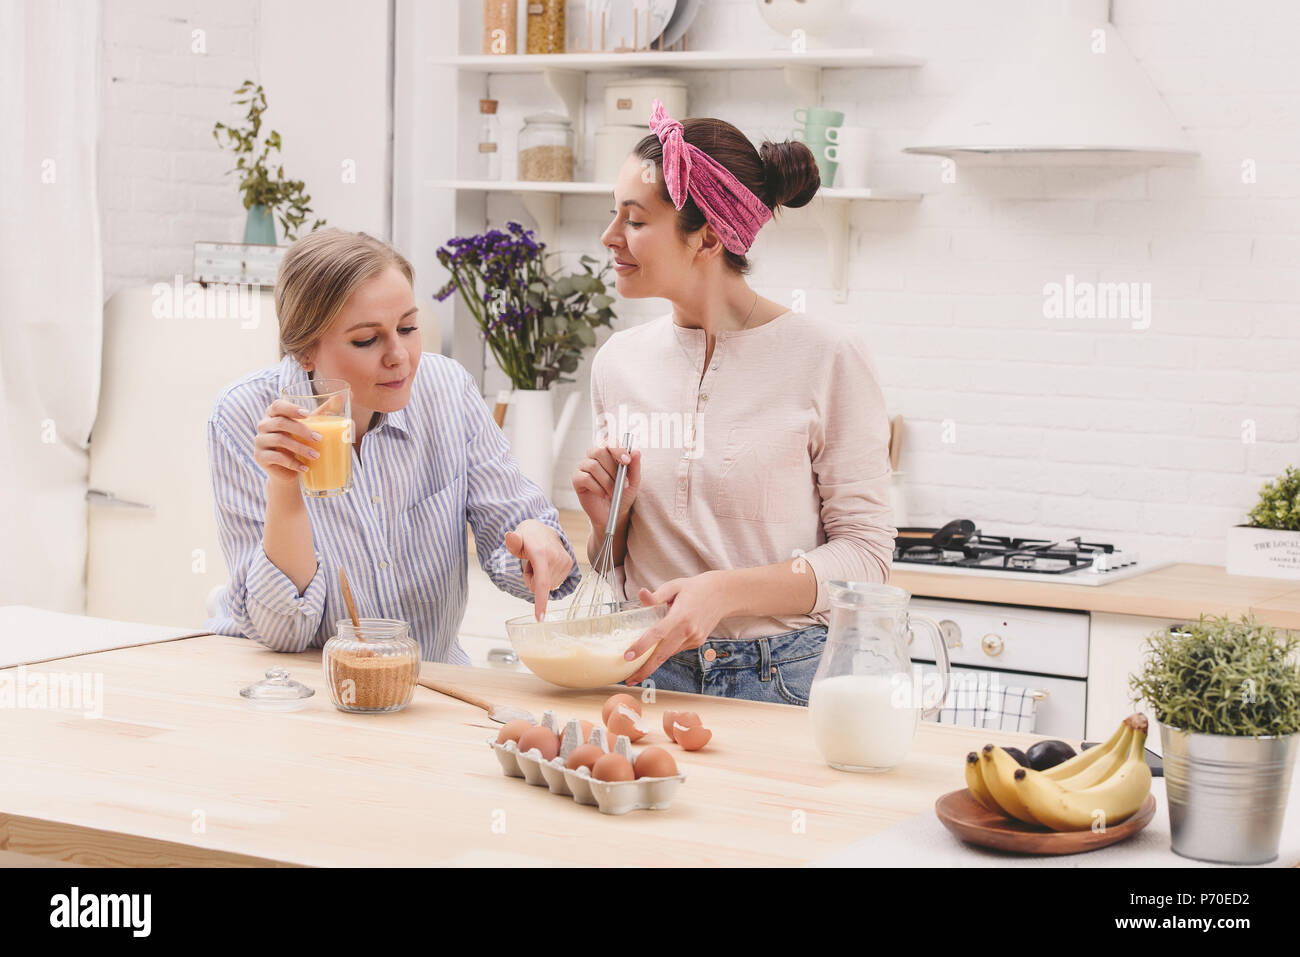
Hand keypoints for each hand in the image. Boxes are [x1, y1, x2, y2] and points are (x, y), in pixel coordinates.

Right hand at [254, 399, 323, 487]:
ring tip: (316, 455)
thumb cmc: (300, 443)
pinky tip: (305, 468)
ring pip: (279, 440)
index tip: (307, 414)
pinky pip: (276, 458)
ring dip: (300, 448)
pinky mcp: (260, 457)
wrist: (288, 471)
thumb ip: (323, 412)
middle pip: (280, 423)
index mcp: (273, 414)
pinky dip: (292, 463)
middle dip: (301, 430)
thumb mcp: (310, 426)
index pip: (277, 405)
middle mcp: (264, 425)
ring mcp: (260, 441)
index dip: (291, 408)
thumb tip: (345, 396)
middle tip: (319, 438)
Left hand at [504, 519, 574, 619]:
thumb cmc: (527, 537)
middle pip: (540, 587)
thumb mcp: (517, 538)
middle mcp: (556, 558)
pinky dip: (548, 576)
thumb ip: (513, 542)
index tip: (539, 617)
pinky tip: (547, 564)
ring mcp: (565, 561)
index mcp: (541, 554)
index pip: (542, 583)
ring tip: (539, 562)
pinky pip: (555, 582)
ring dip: (541, 578)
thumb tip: (509, 536)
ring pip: (548, 585)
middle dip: (532, 580)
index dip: (541, 602)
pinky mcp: (569, 564)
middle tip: (530, 564)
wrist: (543, 530)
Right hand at [572, 444, 640, 536]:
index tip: (626, 461)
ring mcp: (584, 467)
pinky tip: (604, 495)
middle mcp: (594, 456)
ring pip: (593, 466)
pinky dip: (598, 488)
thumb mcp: (634, 480)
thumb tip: (636, 451)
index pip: (610, 441)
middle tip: (624, 483)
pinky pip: (585, 478)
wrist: (615, 512)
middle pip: (599, 451)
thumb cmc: (624, 493)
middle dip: (613, 468)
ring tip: (614, 493)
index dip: (617, 449)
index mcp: (608, 452)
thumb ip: (635, 465)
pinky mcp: (577, 479)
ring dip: (607, 482)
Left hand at [622, 571, 732, 685]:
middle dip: (645, 669)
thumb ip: (657, 595)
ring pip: (669, 654)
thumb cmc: (696, 588)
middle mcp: (688, 630)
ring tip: (637, 671)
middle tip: (629, 680)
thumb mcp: (675, 586)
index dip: (642, 646)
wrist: (723, 595)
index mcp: (681, 615)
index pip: (657, 633)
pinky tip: (656, 652)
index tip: (628, 656)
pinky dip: (665, 651)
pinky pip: (676, 649)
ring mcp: (694, 639)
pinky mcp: (697, 642)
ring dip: (653, 663)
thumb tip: (641, 594)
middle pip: (663, 654)